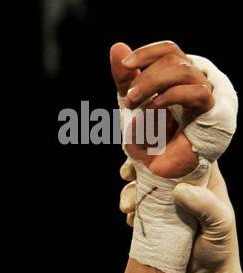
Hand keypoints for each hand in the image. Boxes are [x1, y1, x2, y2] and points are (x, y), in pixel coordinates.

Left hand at [110, 40, 214, 176]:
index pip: (169, 50)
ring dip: (153, 82)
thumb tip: (116, 47)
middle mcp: (193, 82)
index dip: (148, 52)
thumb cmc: (148, 140)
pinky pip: (197, 92)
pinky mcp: (210, 111)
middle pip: (175, 58)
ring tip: (132, 103)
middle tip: (127, 98)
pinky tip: (153, 108)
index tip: (125, 64)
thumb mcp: (131, 106)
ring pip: (184, 70)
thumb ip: (124, 79)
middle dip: (146, 75)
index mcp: (177, 77)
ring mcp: (203, 95)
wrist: (160, 171)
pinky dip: (171, 96)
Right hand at [120, 157, 242, 272]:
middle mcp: (185, 188)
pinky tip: (132, 221)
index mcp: (205, 179)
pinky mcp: (155, 224)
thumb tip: (179, 189)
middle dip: (137, 168)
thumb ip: (204, 205)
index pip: (183, 151)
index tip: (146, 147)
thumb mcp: (220, 224)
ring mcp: (168, 206)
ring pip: (143, 188)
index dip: (164, 145)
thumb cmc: (221, 250)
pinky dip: (131, 213)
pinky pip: (138, 211)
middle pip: (156, 167)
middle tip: (126, 175)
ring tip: (127, 207)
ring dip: (130, 193)